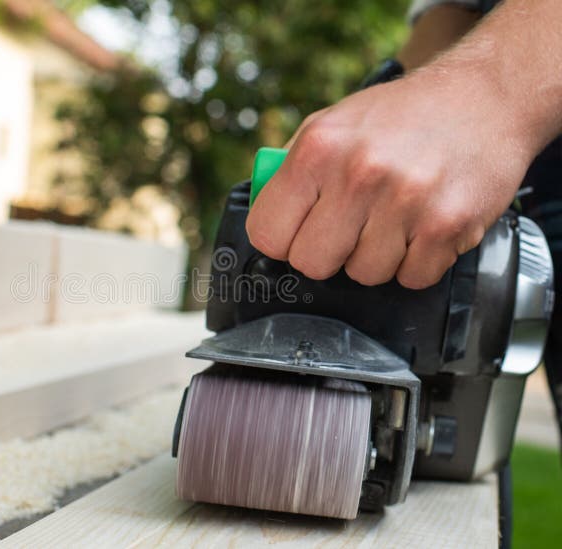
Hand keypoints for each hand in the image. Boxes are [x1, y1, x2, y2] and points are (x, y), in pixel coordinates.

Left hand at [246, 68, 535, 288]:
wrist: (483, 96)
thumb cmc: (399, 116)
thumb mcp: (329, 124)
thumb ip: (289, 171)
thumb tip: (261, 219)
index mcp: (318, 149)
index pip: (267, 234)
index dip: (282, 239)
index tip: (298, 232)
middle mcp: (359, 175)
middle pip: (311, 264)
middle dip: (327, 253)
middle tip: (349, 228)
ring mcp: (406, 202)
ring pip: (364, 275)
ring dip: (376, 257)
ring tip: (392, 219)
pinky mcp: (449, 226)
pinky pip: (412, 278)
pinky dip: (416, 262)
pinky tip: (421, 227)